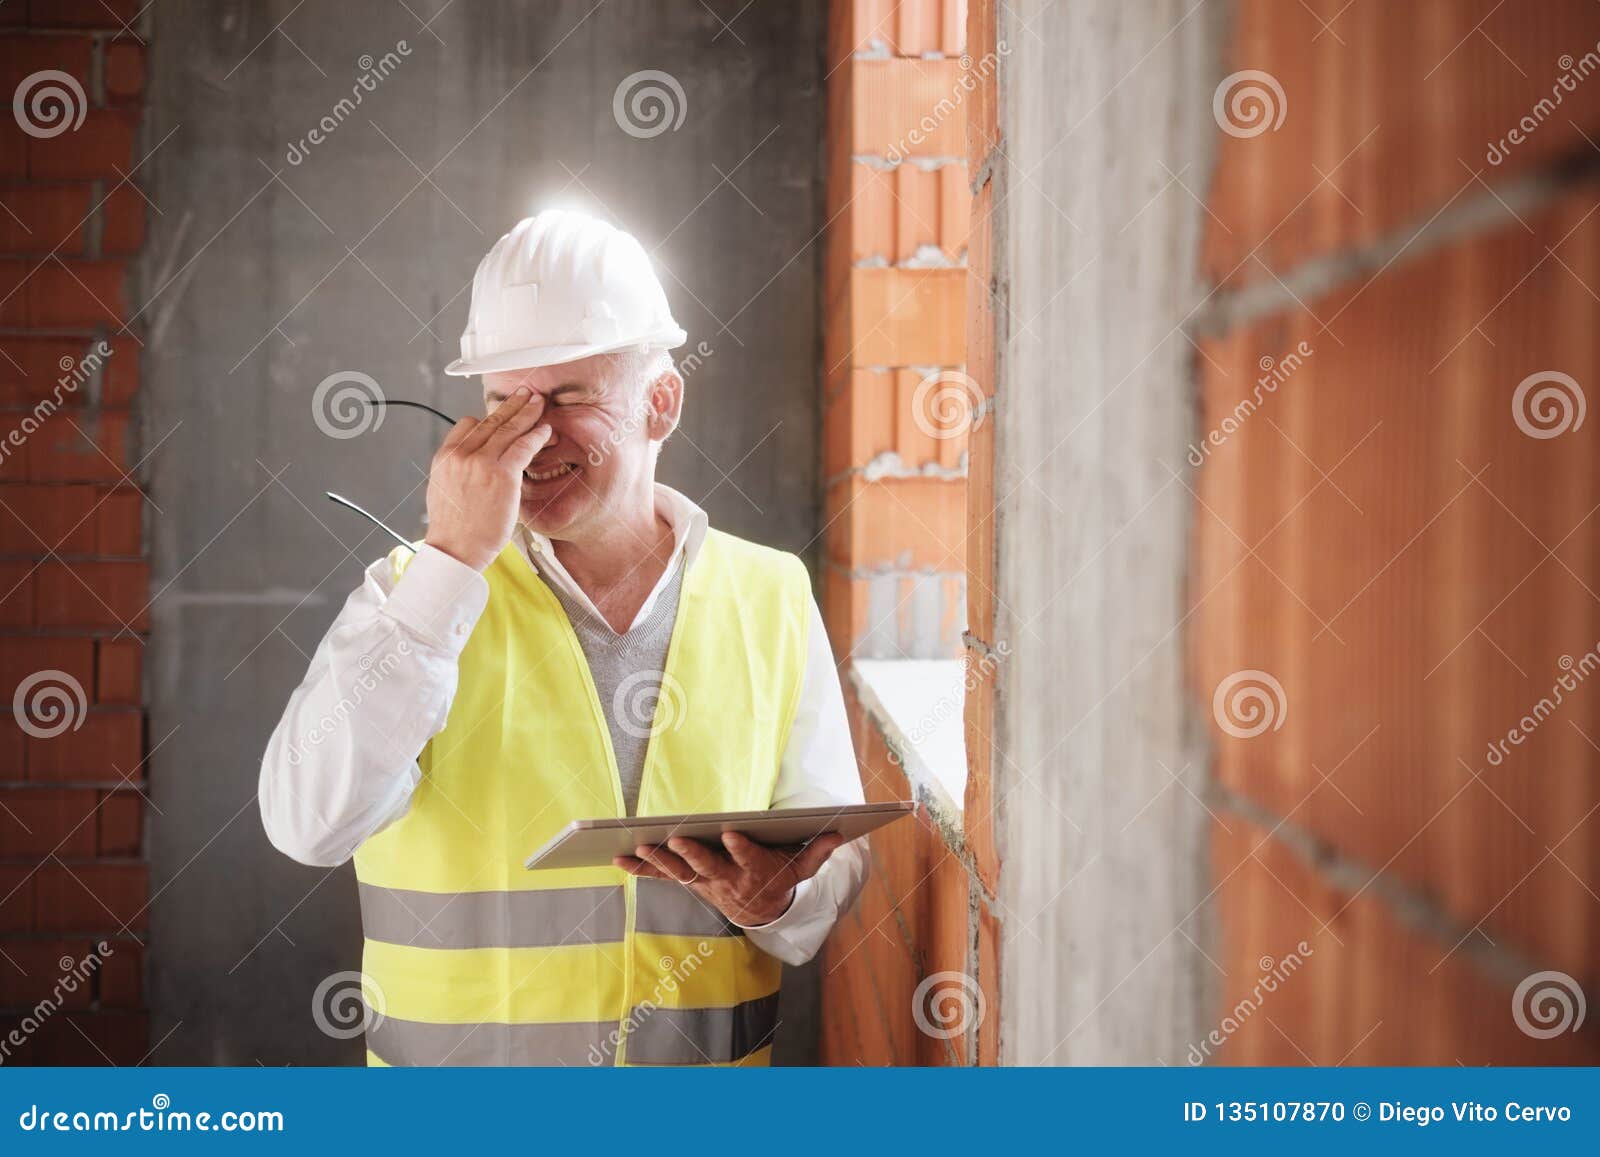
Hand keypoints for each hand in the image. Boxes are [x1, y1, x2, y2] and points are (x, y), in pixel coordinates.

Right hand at [423, 386, 550, 570]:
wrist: (455, 549)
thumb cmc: (454, 527)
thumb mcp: (444, 488)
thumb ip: (458, 468)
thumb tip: (473, 459)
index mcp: (446, 457)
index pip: (468, 424)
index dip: (488, 418)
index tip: (502, 414)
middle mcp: (462, 455)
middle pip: (491, 420)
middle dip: (512, 404)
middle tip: (525, 393)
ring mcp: (481, 463)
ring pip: (508, 428)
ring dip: (527, 412)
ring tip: (539, 403)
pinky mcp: (502, 475)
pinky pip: (523, 446)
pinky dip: (536, 435)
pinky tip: (546, 430)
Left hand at [614, 831, 845, 926]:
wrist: (762, 911)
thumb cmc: (781, 878)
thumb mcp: (803, 867)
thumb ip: (818, 852)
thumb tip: (840, 835)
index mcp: (756, 871)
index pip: (749, 858)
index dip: (741, 847)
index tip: (732, 833)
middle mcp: (727, 880)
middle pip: (707, 867)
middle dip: (692, 854)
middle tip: (677, 839)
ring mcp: (705, 883)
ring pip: (680, 872)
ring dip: (658, 860)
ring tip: (638, 847)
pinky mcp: (690, 882)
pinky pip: (662, 877)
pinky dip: (641, 870)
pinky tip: (619, 859)